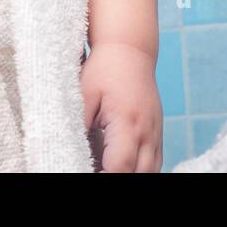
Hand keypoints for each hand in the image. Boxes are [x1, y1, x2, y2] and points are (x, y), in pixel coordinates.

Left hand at [80, 42, 161, 171]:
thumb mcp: (84, 95)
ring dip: (132, 175)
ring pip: (151, 171)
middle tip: (97, 173)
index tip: (84, 173)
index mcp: (128, 123)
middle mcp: (147, 131)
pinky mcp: (157, 131)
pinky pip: (155, 163)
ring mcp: (156, 132)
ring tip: (108, 169)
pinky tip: (124, 168)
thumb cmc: (104, 69)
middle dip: (118, 178)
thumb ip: (78, 126)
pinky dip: (141, 170)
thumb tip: (69, 151)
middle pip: (139, 174)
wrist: (130, 49)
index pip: (120, 167)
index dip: (105, 177)